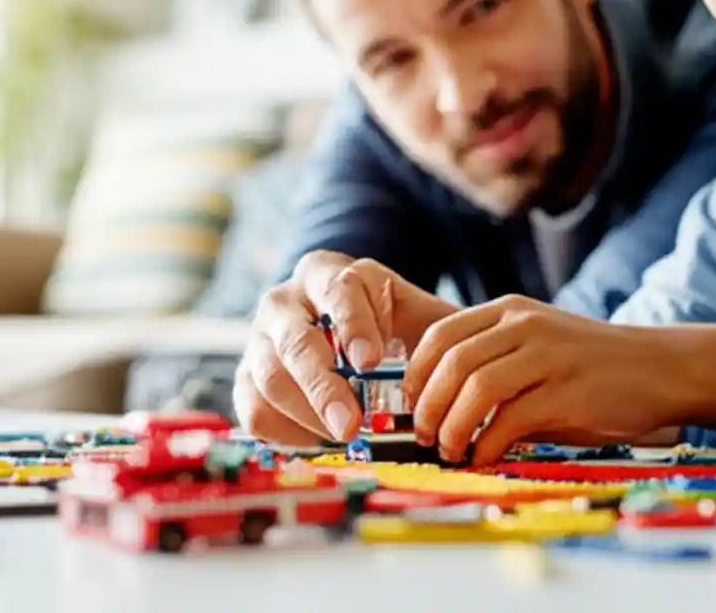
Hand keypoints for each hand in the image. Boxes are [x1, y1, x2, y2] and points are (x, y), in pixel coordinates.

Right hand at [233, 251, 457, 444]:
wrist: (341, 326)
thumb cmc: (389, 323)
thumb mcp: (416, 313)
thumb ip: (436, 331)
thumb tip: (468, 367)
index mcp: (326, 273)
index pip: (338, 291)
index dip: (353, 326)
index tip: (371, 361)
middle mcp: (284, 300)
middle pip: (295, 341)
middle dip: (323, 386)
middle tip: (350, 424)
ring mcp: (259, 338)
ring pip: (268, 376)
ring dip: (305, 414)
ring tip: (342, 437)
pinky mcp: (247, 375)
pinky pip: (253, 408)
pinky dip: (285, 431)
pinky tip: (319, 441)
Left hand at [403, 295, 685, 465]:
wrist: (661, 368)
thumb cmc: (591, 367)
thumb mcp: (536, 349)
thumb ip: (492, 365)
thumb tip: (438, 407)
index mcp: (509, 312)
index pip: (440, 335)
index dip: (415, 372)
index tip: (408, 403)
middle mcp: (524, 326)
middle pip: (452, 362)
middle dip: (427, 404)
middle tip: (421, 434)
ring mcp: (548, 355)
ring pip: (476, 387)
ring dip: (452, 425)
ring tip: (449, 449)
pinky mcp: (568, 391)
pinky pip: (511, 418)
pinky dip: (488, 443)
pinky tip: (484, 457)